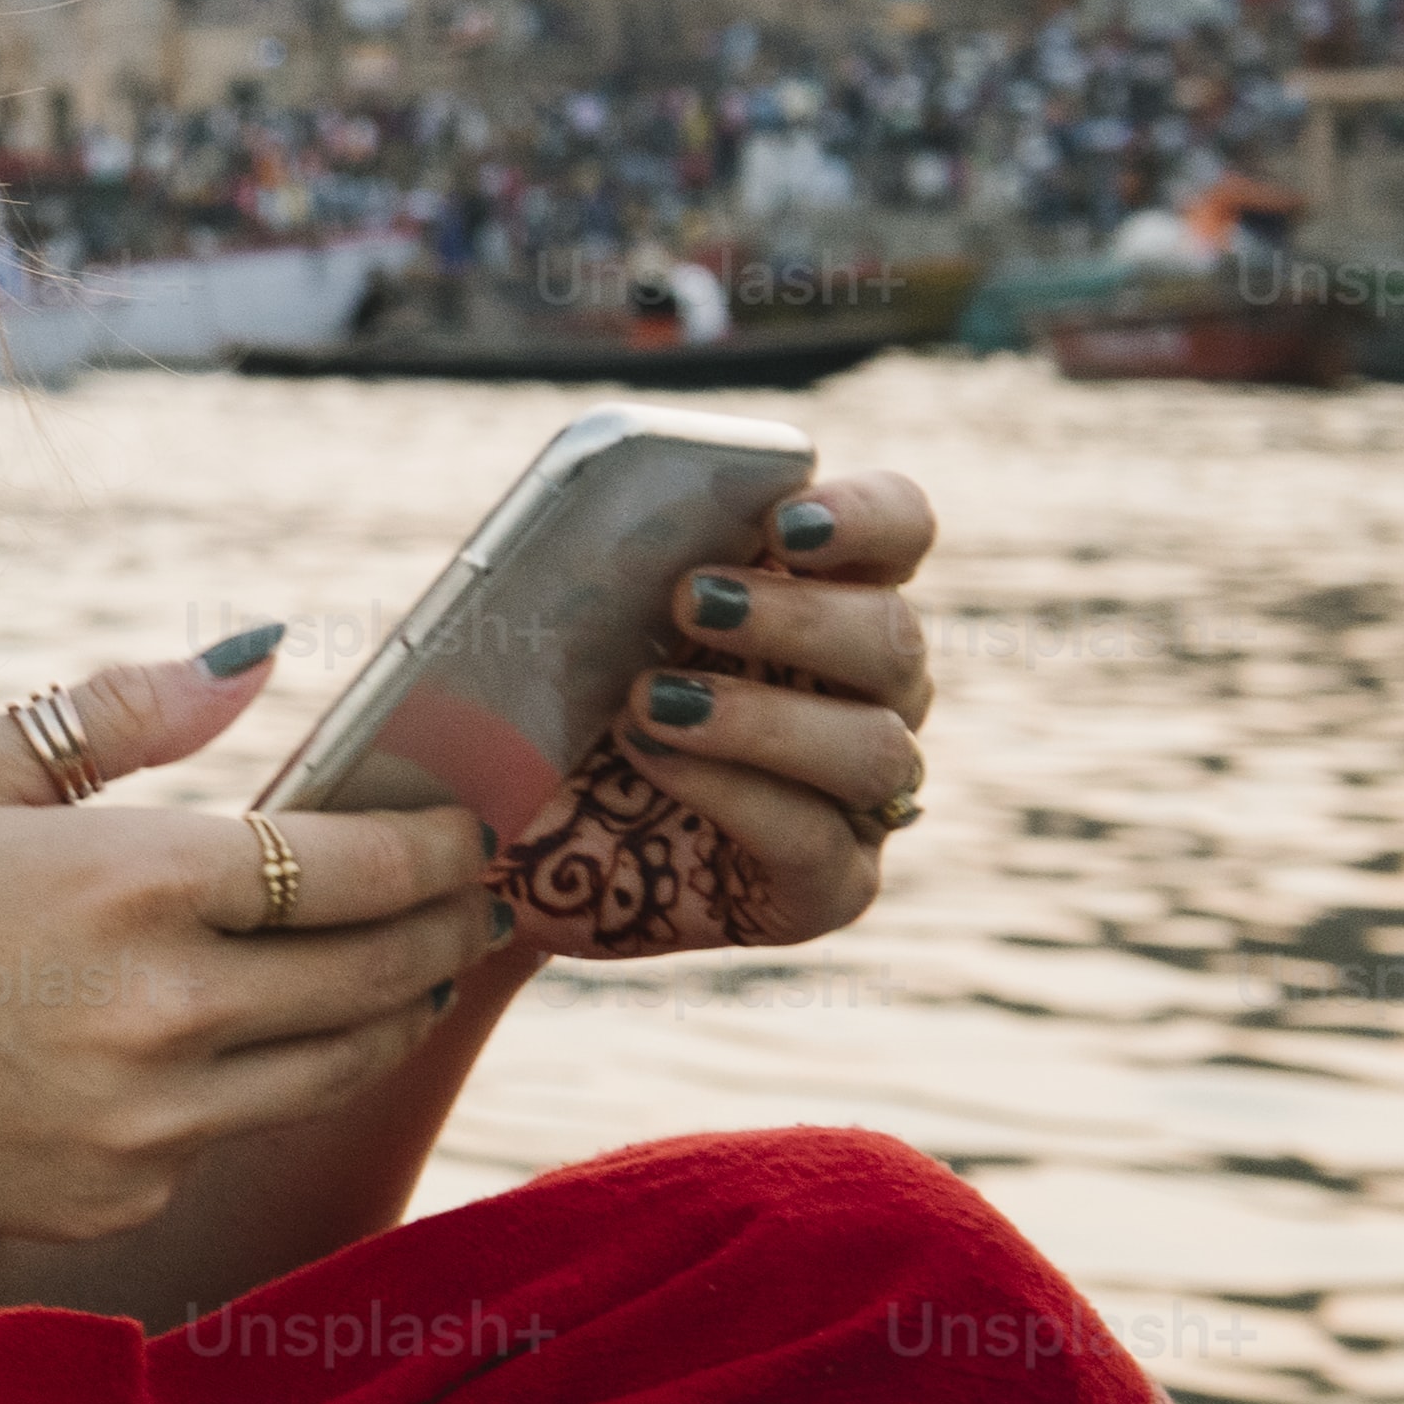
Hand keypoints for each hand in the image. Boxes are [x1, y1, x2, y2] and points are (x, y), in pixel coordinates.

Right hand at [0, 642, 494, 1248]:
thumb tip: (255, 661)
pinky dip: (257, 1080)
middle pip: (380, 971)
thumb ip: (112, 717)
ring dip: (386, 1009)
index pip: (360, 865)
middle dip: (444, 922)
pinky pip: (235, 1130)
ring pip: (336, 1065)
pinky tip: (233, 1040)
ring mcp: (154, 1120)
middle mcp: (168, 1011)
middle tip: (472, 891)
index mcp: (131, 882)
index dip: (442, 839)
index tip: (472, 819)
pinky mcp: (123, 1193)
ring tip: (402, 966)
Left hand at [503, 466, 940, 955]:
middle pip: (893, 638)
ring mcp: (853, 797)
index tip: (785, 518)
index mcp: (818, 600)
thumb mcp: (550, 627)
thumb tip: (584, 520)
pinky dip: (733, 794)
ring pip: (875, 747)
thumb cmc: (542, 707)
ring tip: (647, 699)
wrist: (504, 841)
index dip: (868, 517)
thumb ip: (595, 567)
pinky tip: (652, 760)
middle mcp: (862, 694)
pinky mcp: (825, 885)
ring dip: (763, 717)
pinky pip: (817, 841)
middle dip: (798, 616)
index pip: (898, 535)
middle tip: (690, 600)